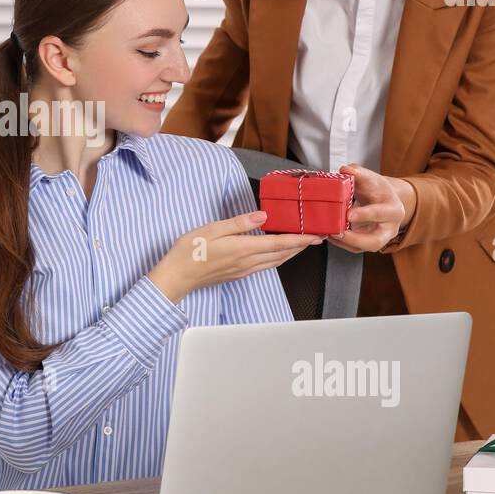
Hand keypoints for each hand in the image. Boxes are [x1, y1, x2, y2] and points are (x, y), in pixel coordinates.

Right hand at [149, 211, 321, 303]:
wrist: (177, 278)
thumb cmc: (189, 251)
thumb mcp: (212, 230)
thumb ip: (239, 223)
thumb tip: (263, 216)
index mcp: (243, 249)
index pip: (280, 243)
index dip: (301, 239)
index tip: (317, 234)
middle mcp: (247, 262)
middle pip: (282, 254)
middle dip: (302, 246)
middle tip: (317, 237)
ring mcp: (243, 270)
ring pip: (276, 261)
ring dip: (292, 253)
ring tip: (303, 243)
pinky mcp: (238, 274)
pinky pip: (265, 266)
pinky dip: (278, 257)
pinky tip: (278, 252)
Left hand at [327, 164, 411, 252]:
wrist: (382, 199)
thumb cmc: (376, 188)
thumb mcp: (370, 178)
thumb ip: (358, 172)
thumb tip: (345, 170)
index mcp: (394, 209)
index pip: (381, 213)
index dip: (365, 214)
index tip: (348, 214)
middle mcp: (390, 227)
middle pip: (376, 240)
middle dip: (355, 238)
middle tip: (337, 232)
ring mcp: (381, 238)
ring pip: (364, 248)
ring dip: (345, 243)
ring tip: (329, 233)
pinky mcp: (369, 243)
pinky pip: (355, 248)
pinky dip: (341, 243)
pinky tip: (330, 234)